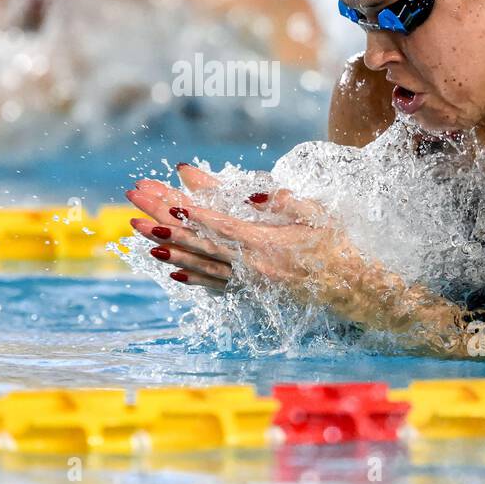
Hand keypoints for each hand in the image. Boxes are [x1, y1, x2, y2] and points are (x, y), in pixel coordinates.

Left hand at [125, 164, 381, 315]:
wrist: (350, 288)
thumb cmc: (335, 245)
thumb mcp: (316, 215)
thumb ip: (282, 202)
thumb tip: (248, 194)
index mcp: (264, 244)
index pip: (218, 225)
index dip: (190, 213)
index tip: (165, 201)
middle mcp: (250, 265)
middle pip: (199, 242)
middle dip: (164, 224)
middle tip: (134, 211)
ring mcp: (248, 280)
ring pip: (200, 262)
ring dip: (169, 247)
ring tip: (142, 235)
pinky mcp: (251, 289)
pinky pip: (213, 282)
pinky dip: (190, 274)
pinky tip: (171, 268)